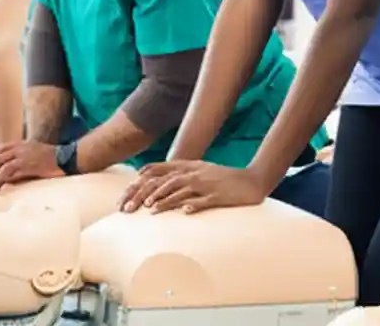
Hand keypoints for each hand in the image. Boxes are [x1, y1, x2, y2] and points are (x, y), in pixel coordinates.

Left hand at [0, 141, 62, 189]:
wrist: (66, 158)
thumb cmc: (54, 157)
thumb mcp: (36, 150)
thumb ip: (23, 152)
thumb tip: (11, 159)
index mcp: (21, 144)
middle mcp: (19, 149)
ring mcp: (22, 157)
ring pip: (0, 166)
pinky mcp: (26, 166)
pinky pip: (8, 173)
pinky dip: (1, 181)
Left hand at [118, 160, 269, 214]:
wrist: (251, 181)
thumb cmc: (224, 179)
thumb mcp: (202, 171)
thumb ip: (183, 175)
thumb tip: (161, 183)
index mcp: (190, 167)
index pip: (161, 169)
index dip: (143, 179)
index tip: (128, 190)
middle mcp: (195, 173)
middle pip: (166, 181)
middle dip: (147, 193)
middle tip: (133, 206)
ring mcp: (207, 185)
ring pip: (182, 190)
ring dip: (165, 199)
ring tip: (151, 209)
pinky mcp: (218, 196)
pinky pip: (203, 201)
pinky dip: (193, 205)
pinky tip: (184, 212)